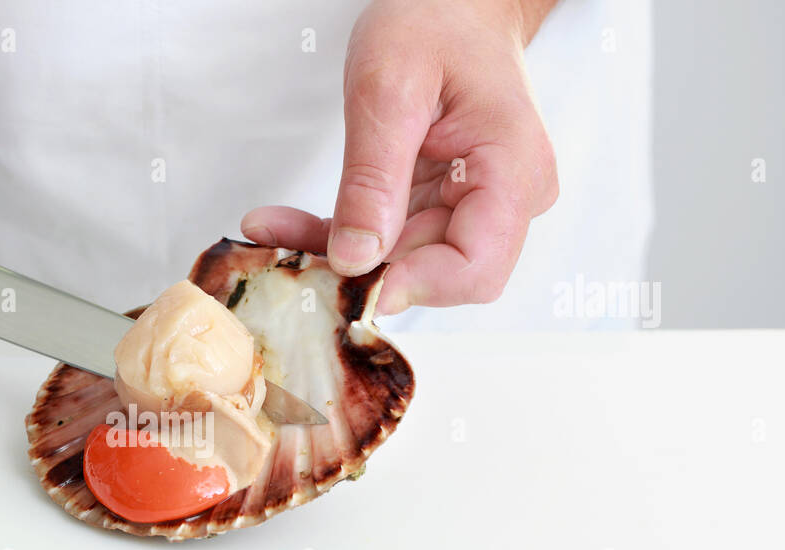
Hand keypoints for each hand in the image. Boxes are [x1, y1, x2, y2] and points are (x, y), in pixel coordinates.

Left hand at [241, 0, 558, 315]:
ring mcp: (473, 205)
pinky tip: (287, 225)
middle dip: (358, 268)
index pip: (476, 270)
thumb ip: (373, 180)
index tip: (347, 277)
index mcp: (512, 171)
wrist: (454, 1)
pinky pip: (388, 239)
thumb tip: (356, 258)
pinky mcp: (439, 204)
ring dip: (337, 253)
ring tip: (273, 228)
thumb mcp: (390, 90)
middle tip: (282, 248)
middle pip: (434, 273)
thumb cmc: (437, 21)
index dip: (413, 286)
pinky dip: (338, 237)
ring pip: (402, 262)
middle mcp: (505, 199)